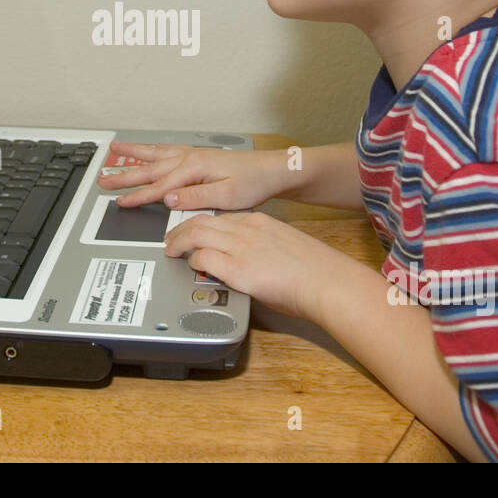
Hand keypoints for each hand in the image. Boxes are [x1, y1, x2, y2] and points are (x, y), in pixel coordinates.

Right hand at [96, 141, 281, 210]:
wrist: (271, 171)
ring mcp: (192, 155)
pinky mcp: (197, 157)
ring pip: (155, 155)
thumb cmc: (253, 183)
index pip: (159, 186)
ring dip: (133, 155)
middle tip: (102, 178)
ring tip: (113, 151)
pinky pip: (166, 152)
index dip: (138, 196)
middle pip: (150, 168)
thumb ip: (195, 197)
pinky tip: (143, 151)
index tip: (120, 202)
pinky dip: (150, 151)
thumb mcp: (226, 196)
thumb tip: (168, 199)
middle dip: (125, 174)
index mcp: (194, 168)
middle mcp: (190, 158)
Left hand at [162, 210, 351, 320]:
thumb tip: (251, 260)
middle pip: (201, 220)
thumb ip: (262, 247)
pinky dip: (193, 260)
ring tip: (171, 250)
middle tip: (171, 238)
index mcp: (258, 221)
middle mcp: (246, 229)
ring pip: (196, 234)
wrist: (326, 280)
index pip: (219, 216)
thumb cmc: (314, 269)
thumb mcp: (283, 245)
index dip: (199, 223)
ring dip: (179, 242)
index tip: (192, 230)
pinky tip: (191, 266)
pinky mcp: (237, 269)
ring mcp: (240, 247)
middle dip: (181, 229)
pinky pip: (203, 257)